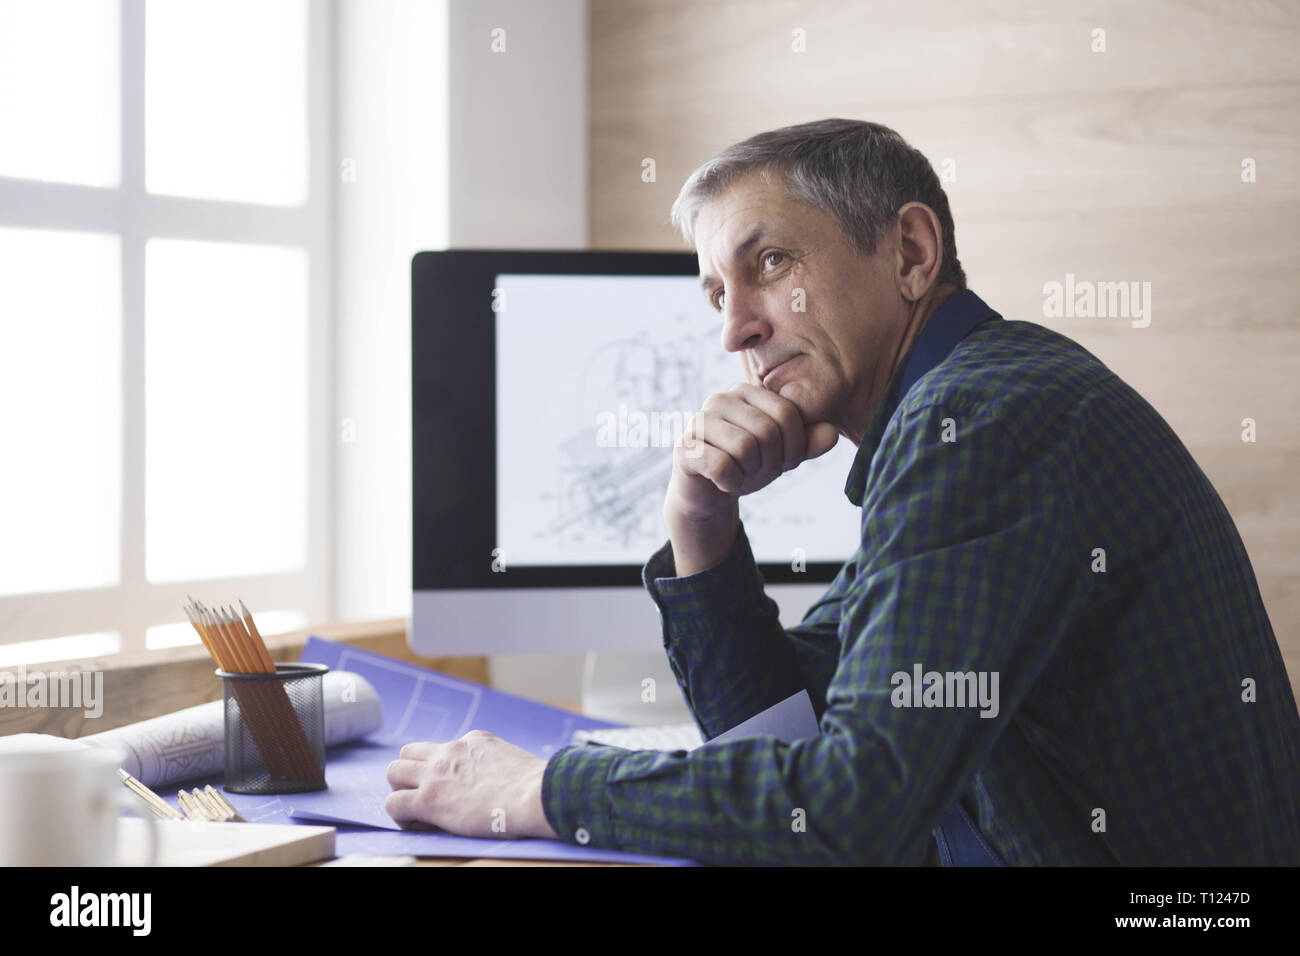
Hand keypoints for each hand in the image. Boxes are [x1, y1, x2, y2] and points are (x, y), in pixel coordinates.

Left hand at [384, 731, 557, 839]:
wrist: (534, 795)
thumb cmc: (534, 786)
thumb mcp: (511, 759)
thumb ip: (494, 764)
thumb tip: (498, 781)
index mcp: (473, 741)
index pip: (442, 749)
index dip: (441, 770)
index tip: (452, 787)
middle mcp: (450, 751)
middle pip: (408, 753)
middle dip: (410, 773)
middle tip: (423, 794)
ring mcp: (436, 774)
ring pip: (394, 771)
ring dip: (400, 789)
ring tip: (414, 810)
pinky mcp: (429, 799)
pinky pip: (394, 803)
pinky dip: (399, 815)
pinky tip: (416, 823)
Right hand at [664, 383, 838, 574]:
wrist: (708, 492)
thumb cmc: (748, 465)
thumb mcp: (784, 454)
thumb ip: (808, 442)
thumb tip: (832, 433)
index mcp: (747, 392)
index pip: (787, 412)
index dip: (794, 445)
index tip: (783, 460)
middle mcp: (720, 399)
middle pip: (767, 430)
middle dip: (772, 461)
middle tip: (759, 469)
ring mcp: (698, 422)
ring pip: (745, 447)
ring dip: (750, 472)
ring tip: (741, 473)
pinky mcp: (685, 448)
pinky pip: (722, 466)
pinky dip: (731, 482)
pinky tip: (724, 482)